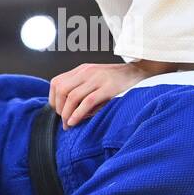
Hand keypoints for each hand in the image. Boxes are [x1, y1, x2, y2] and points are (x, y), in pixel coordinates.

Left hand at [49, 61, 171, 126]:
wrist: (140, 72)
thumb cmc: (118, 81)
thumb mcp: (96, 81)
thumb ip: (82, 91)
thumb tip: (70, 113)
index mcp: (82, 70)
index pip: (57, 82)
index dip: (54, 99)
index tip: (58, 111)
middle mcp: (87, 72)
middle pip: (61, 90)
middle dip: (59, 108)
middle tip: (64, 121)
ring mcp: (97, 79)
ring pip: (72, 96)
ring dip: (67, 114)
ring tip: (69, 124)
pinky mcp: (108, 88)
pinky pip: (87, 102)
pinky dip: (78, 114)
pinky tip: (75, 121)